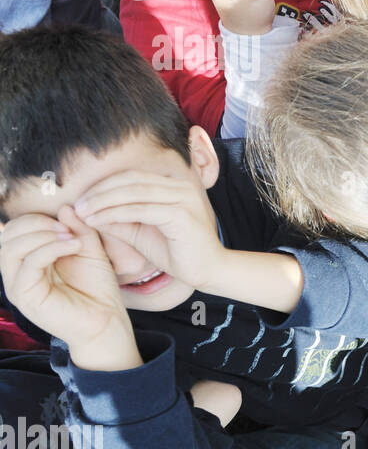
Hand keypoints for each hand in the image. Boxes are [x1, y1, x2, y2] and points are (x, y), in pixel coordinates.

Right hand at [0, 208, 130, 347]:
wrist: (106, 320)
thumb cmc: (98, 288)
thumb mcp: (89, 250)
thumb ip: (77, 229)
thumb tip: (64, 207)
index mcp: (28, 261)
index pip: (15, 230)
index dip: (37, 218)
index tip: (67, 221)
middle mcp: (17, 273)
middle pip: (7, 236)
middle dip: (36, 224)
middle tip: (67, 228)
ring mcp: (18, 286)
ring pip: (11, 249)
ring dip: (42, 235)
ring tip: (71, 238)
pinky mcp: (25, 296)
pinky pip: (28, 264)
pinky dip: (50, 249)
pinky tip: (74, 246)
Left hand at [73, 171, 224, 292]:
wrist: (209, 271)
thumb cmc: (178, 252)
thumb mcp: (141, 233)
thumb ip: (119, 220)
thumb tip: (87, 212)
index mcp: (174, 186)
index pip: (132, 177)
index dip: (104, 185)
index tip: (82, 200)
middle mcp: (181, 186)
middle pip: (131, 180)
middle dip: (99, 191)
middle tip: (77, 205)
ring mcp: (184, 198)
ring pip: (133, 192)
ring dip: (103, 201)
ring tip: (82, 212)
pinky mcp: (182, 214)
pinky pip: (140, 209)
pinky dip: (115, 213)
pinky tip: (97, 221)